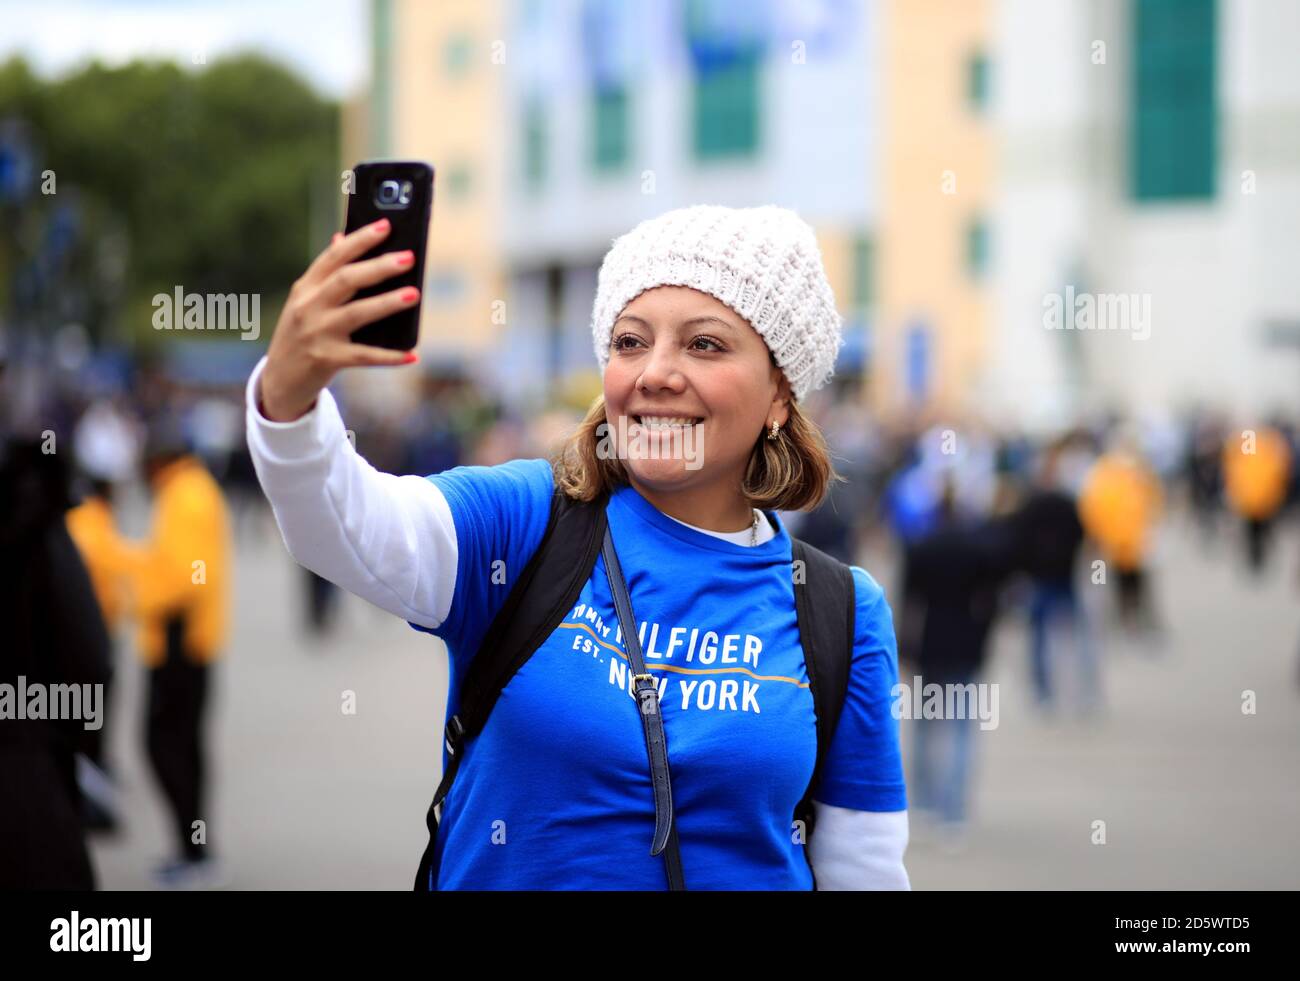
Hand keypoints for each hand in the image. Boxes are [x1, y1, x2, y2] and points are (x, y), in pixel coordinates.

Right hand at [258, 218, 419, 421]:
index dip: (360, 239)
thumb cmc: (301, 335)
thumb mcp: (305, 302)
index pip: (334, 256)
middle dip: (378, 267)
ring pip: (356, 313)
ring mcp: (316, 333)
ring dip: (387, 303)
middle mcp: (308, 307)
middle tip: (409, 258)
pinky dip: (389, 356)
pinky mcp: (326, 360)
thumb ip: (326, 273)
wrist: (277, 381)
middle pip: (346, 280)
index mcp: (305, 288)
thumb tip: (342, 235)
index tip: (385, 226)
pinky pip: (364, 356)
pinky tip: (412, 353)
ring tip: (414, 294)